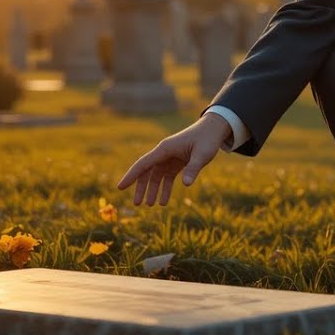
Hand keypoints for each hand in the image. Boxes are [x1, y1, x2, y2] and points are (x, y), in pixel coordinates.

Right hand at [116, 114, 231, 205]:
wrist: (214, 129)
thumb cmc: (207, 139)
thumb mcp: (202, 154)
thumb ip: (193, 168)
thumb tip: (185, 184)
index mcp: (165, 149)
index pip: (143, 164)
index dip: (131, 176)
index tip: (120, 187)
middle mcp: (164, 153)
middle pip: (147, 172)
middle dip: (141, 188)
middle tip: (137, 204)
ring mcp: (169, 158)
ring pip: (155, 176)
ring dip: (152, 190)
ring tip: (150, 205)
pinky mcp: (177, 162)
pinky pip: (166, 177)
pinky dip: (165, 188)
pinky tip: (163, 201)